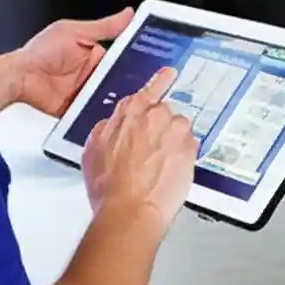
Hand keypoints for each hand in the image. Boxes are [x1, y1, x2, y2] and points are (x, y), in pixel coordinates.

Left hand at [14, 8, 134, 117]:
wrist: (20, 76)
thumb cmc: (41, 51)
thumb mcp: (75, 32)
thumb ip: (104, 26)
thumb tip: (127, 14)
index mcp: (92, 53)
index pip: (120, 57)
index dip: (133, 59)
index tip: (146, 61)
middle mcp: (90, 73)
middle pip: (117, 79)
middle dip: (126, 82)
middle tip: (136, 83)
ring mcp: (84, 92)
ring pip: (109, 97)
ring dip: (115, 98)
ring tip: (125, 98)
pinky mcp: (77, 109)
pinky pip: (94, 113)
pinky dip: (101, 113)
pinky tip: (109, 112)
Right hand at [81, 68, 199, 236]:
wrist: (130, 210)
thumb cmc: (110, 187)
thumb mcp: (94, 151)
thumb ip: (108, 129)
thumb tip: (113, 125)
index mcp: (130, 112)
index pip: (150, 88)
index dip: (160, 81)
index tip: (168, 74)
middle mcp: (155, 116)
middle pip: (165, 113)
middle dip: (160, 128)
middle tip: (149, 153)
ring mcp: (175, 132)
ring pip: (179, 130)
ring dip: (172, 143)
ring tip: (157, 167)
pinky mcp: (190, 149)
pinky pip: (189, 147)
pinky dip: (182, 157)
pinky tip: (167, 174)